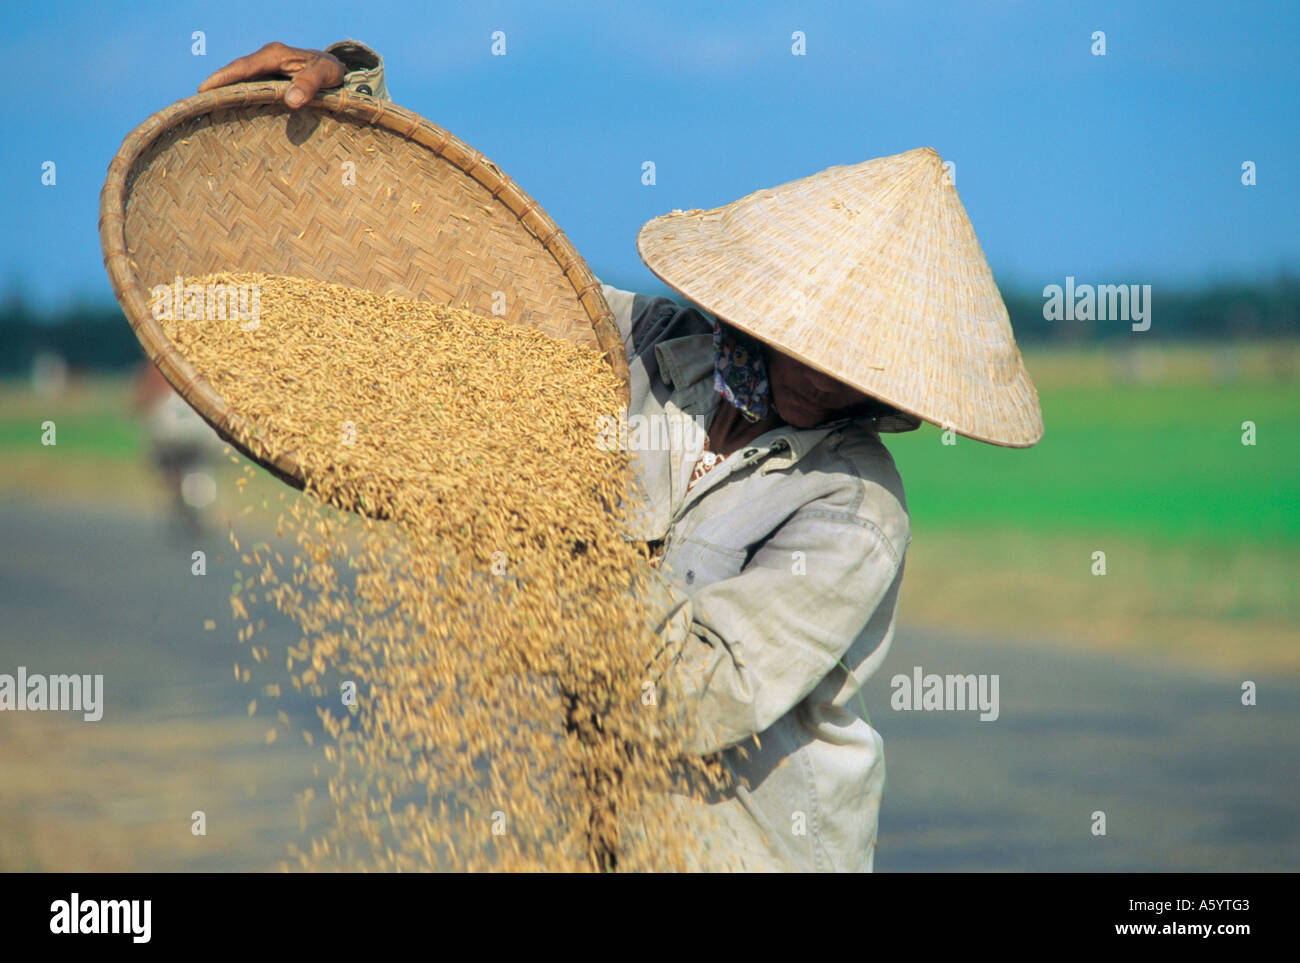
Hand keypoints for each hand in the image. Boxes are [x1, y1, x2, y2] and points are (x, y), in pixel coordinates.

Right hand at [197, 41, 344, 107]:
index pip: (243, 67)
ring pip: (240, 81)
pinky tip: (228, 112)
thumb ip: (310, 85)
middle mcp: (265, 60)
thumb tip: (291, 100)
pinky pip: (248, 87)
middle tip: (196, 104)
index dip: (223, 78)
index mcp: (275, 55)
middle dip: (216, 86)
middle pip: (235, 73)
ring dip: (224, 93)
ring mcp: (265, 70)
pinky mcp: (267, 80)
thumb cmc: (330, 72)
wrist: (334, 70)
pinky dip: (237, 97)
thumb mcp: (326, 75)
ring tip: (205, 110)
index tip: (204, 89)